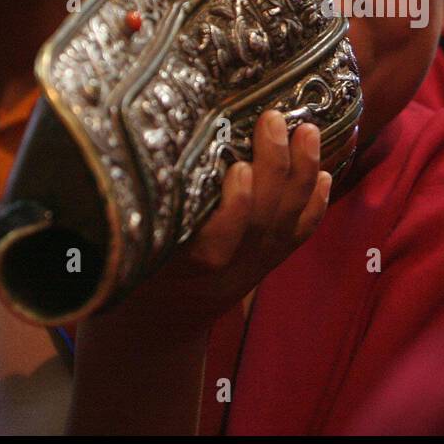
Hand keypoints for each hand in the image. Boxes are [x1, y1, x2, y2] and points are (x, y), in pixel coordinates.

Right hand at [104, 108, 331, 335]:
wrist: (158, 321)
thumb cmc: (129, 264)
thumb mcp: (119, 241)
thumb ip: (123, 204)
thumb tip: (119, 143)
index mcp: (180, 267)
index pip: (215, 244)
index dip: (235, 210)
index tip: (239, 169)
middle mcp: (224, 271)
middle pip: (260, 222)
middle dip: (274, 169)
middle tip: (273, 121)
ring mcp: (252, 266)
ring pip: (286, 223)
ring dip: (301, 175)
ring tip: (307, 131)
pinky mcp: (269, 261)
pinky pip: (299, 234)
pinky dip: (315, 204)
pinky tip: (325, 172)